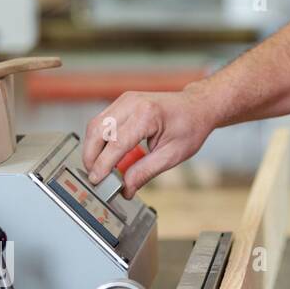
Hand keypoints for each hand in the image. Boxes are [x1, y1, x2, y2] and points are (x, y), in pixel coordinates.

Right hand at [81, 86, 215, 197]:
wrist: (198, 107)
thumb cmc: (191, 127)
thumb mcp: (172, 155)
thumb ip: (146, 172)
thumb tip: (125, 188)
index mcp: (148, 114)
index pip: (116, 143)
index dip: (103, 164)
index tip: (98, 181)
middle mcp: (132, 102)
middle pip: (98, 131)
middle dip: (91, 157)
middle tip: (96, 178)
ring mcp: (126, 100)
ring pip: (95, 125)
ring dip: (92, 148)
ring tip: (100, 168)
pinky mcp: (123, 102)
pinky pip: (102, 121)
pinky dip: (99, 140)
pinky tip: (106, 155)